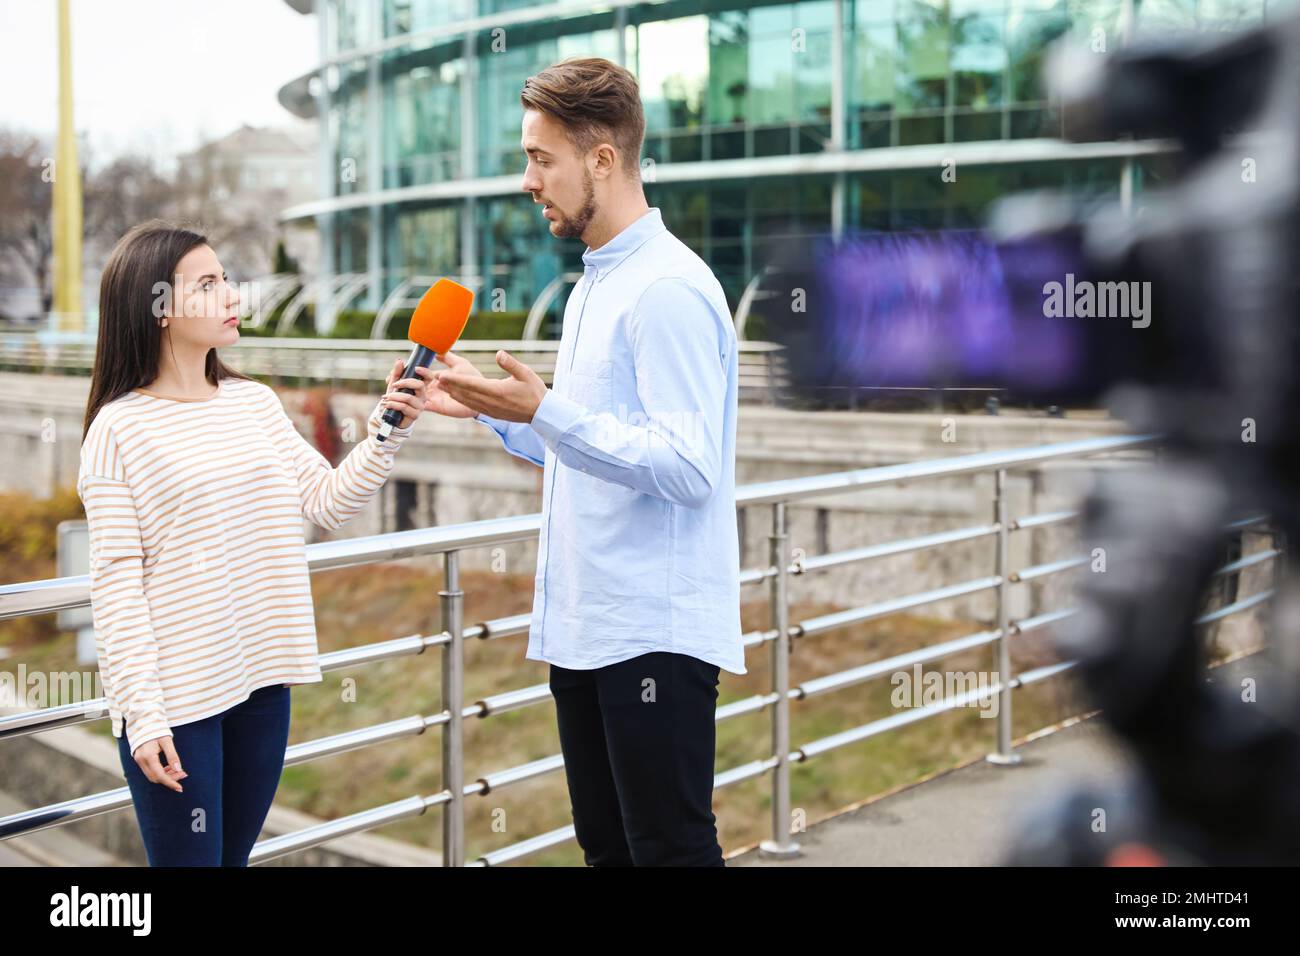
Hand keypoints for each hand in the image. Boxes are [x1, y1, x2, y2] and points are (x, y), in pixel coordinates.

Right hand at [133, 734, 186, 791]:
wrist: (144, 722)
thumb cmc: (157, 729)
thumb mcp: (167, 741)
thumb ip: (172, 756)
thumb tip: (179, 769)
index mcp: (148, 756)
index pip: (160, 775)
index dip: (170, 782)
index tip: (180, 788)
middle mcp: (141, 760)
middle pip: (155, 778)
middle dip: (170, 779)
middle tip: (183, 774)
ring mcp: (138, 760)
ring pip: (152, 775)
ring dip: (165, 776)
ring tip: (178, 771)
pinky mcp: (139, 759)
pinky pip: (149, 771)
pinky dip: (160, 772)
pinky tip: (169, 768)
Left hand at [381, 359, 434, 427]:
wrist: (390, 415)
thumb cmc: (395, 398)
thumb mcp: (394, 384)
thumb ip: (396, 373)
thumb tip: (400, 361)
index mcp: (420, 387)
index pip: (429, 378)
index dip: (425, 372)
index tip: (415, 368)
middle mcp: (423, 396)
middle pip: (420, 385)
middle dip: (404, 382)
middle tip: (394, 384)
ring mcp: (420, 406)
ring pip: (408, 397)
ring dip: (394, 396)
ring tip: (386, 398)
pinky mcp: (415, 415)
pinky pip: (404, 407)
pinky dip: (393, 404)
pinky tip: (387, 404)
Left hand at [432, 349, 547, 423]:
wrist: (541, 413)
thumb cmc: (534, 392)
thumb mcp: (525, 373)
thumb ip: (510, 363)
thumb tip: (498, 353)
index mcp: (497, 391)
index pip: (471, 384)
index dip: (455, 379)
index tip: (442, 374)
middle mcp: (490, 402)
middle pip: (465, 393)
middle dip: (449, 385)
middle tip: (434, 377)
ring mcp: (490, 409)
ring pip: (467, 400)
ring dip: (453, 392)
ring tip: (440, 385)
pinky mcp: (491, 413)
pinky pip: (472, 405)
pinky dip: (462, 400)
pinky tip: (455, 395)